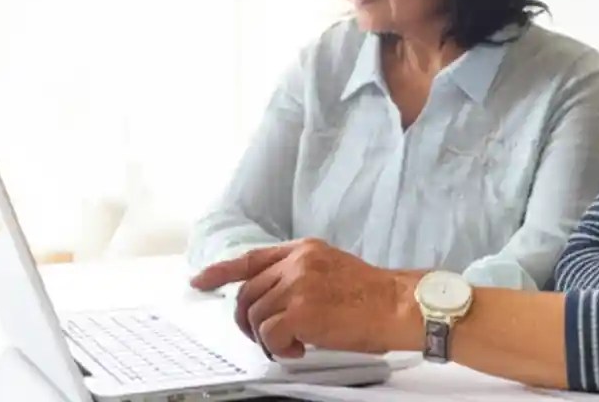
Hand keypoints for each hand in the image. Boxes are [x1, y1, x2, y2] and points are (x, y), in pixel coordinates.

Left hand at [189, 238, 418, 357]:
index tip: (200, 281)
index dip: (221, 271)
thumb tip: (272, 300)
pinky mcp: (301, 311)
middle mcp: (297, 262)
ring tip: (293, 344)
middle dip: (248, 321)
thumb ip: (300, 275)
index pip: (252, 258)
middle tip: (266, 338)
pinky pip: (269, 335)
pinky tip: (300, 349)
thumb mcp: (332, 269)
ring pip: (256, 316)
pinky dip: (280, 348)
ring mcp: (297, 284)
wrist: (398, 305)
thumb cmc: (373, 295)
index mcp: (304, 250)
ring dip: (268, 338)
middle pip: (247, 293)